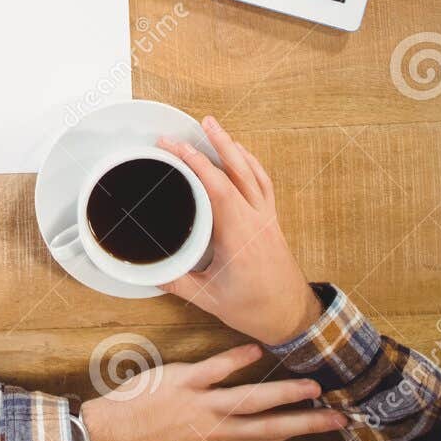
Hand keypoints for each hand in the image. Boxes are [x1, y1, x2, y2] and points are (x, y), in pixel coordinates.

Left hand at [80, 342, 345, 440]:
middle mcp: (217, 430)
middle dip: (307, 420)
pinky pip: (215, 368)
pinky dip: (236, 358)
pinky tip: (256, 350)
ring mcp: (202, 405)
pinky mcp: (182, 381)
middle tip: (337, 414)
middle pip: (271, 425)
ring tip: (312, 385)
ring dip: (284, 391)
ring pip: (252, 398)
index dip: (298, 432)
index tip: (325, 425)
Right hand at [159, 117, 322, 346]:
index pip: (215, 187)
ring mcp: (267, 218)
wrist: (293, 316)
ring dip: (233, 147)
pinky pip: (262, 183)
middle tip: (196, 124)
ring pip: (252, 172)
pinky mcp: (272, 220)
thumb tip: (147, 269)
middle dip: (213, 143)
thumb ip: (176, 282)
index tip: (173, 147)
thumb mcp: (208, 299)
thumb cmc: (255, 310)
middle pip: (236, 170)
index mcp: (239, 235)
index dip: (194, 162)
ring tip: (215, 127)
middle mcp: (256, 220)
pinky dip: (250, 163)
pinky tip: (240, 154)